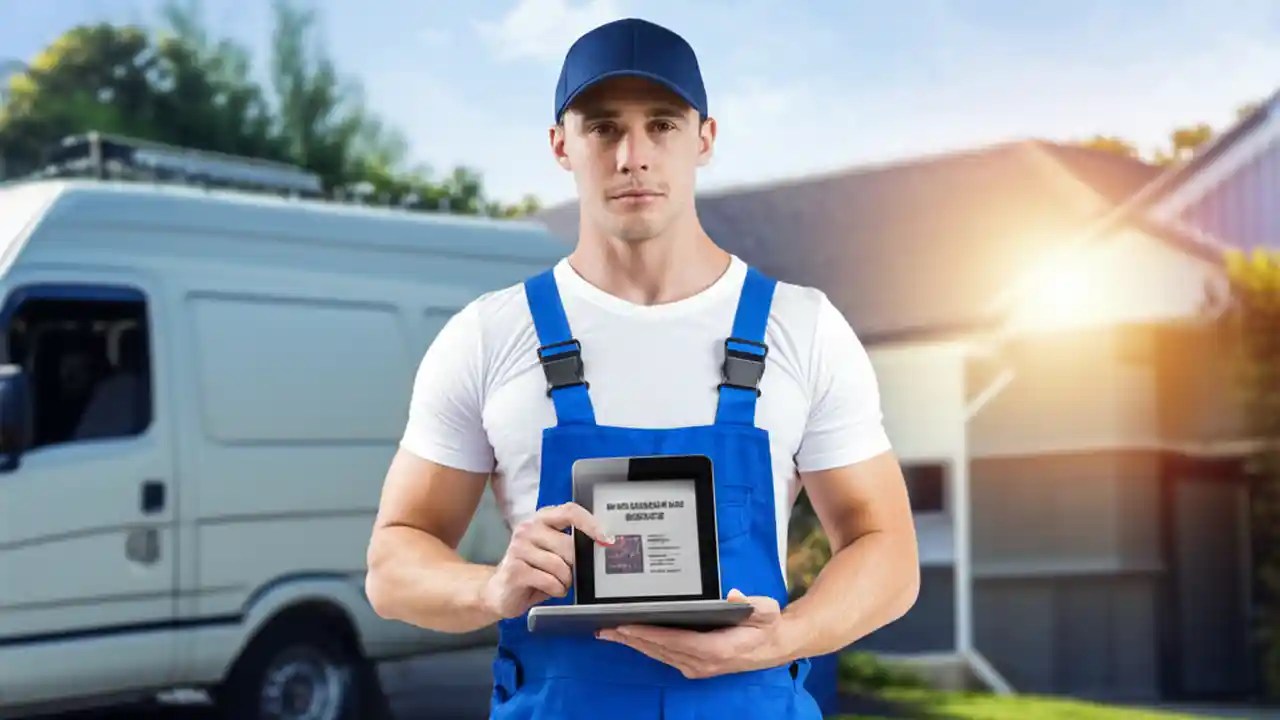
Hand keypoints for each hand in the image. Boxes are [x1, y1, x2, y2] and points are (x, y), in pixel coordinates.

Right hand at [481, 502, 613, 618]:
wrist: (500, 592)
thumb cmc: (533, 570)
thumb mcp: (552, 552)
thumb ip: (571, 543)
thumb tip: (602, 544)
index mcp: (541, 519)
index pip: (570, 511)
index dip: (591, 524)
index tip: (607, 539)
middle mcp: (528, 528)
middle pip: (569, 545)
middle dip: (575, 566)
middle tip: (568, 575)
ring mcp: (518, 548)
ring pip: (561, 566)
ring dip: (565, 581)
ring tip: (556, 583)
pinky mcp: (515, 570)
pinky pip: (550, 581)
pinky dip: (556, 590)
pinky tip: (549, 590)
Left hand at [597, 589, 792, 678]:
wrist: (774, 646)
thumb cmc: (767, 626)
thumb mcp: (766, 610)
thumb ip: (751, 604)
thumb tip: (733, 596)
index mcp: (717, 650)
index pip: (676, 641)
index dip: (650, 635)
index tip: (627, 626)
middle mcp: (703, 663)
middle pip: (660, 650)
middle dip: (631, 638)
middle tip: (605, 627)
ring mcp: (697, 667)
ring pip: (659, 655)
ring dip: (633, 644)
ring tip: (608, 632)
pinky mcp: (694, 665)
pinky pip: (664, 656)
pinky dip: (645, 647)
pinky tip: (630, 638)